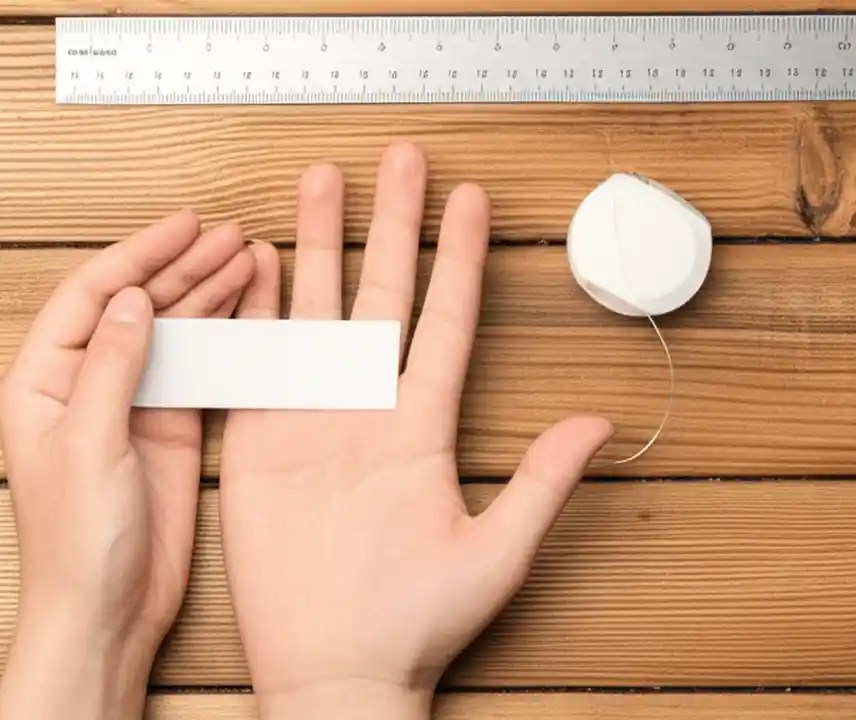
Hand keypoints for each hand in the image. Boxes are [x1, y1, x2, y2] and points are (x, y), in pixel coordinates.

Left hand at [0, 212, 254, 719]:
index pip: (90, 294)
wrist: (105, 610)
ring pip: (170, 330)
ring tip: (246, 256)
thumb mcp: (88, 446)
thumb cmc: (74, 544)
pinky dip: (222, 337)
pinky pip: (196, 368)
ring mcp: (129, 404)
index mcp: (43, 380)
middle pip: (134, 303)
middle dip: (180, 265)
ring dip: (205, 293)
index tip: (181, 226)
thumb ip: (112, 368)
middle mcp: (85, 383)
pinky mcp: (167, 428)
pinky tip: (246, 309)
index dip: (136, 254)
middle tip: (228, 234)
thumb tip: (131, 300)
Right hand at [221, 143, 613, 718]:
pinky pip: (255, 358)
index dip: (460, 258)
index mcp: (424, 426)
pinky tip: (255, 260)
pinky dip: (254, 307)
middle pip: (382, 293)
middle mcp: (368, 407)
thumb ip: (540, 484)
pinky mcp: (257, 438)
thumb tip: (601, 424)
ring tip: (319, 182)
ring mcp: (310, 416)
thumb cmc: (415, 624)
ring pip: (316, 309)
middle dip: (390, 223)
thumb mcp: (495, 555)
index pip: (446, 320)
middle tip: (399, 160)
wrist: (332, 667)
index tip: (472, 200)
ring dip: (317, 245)